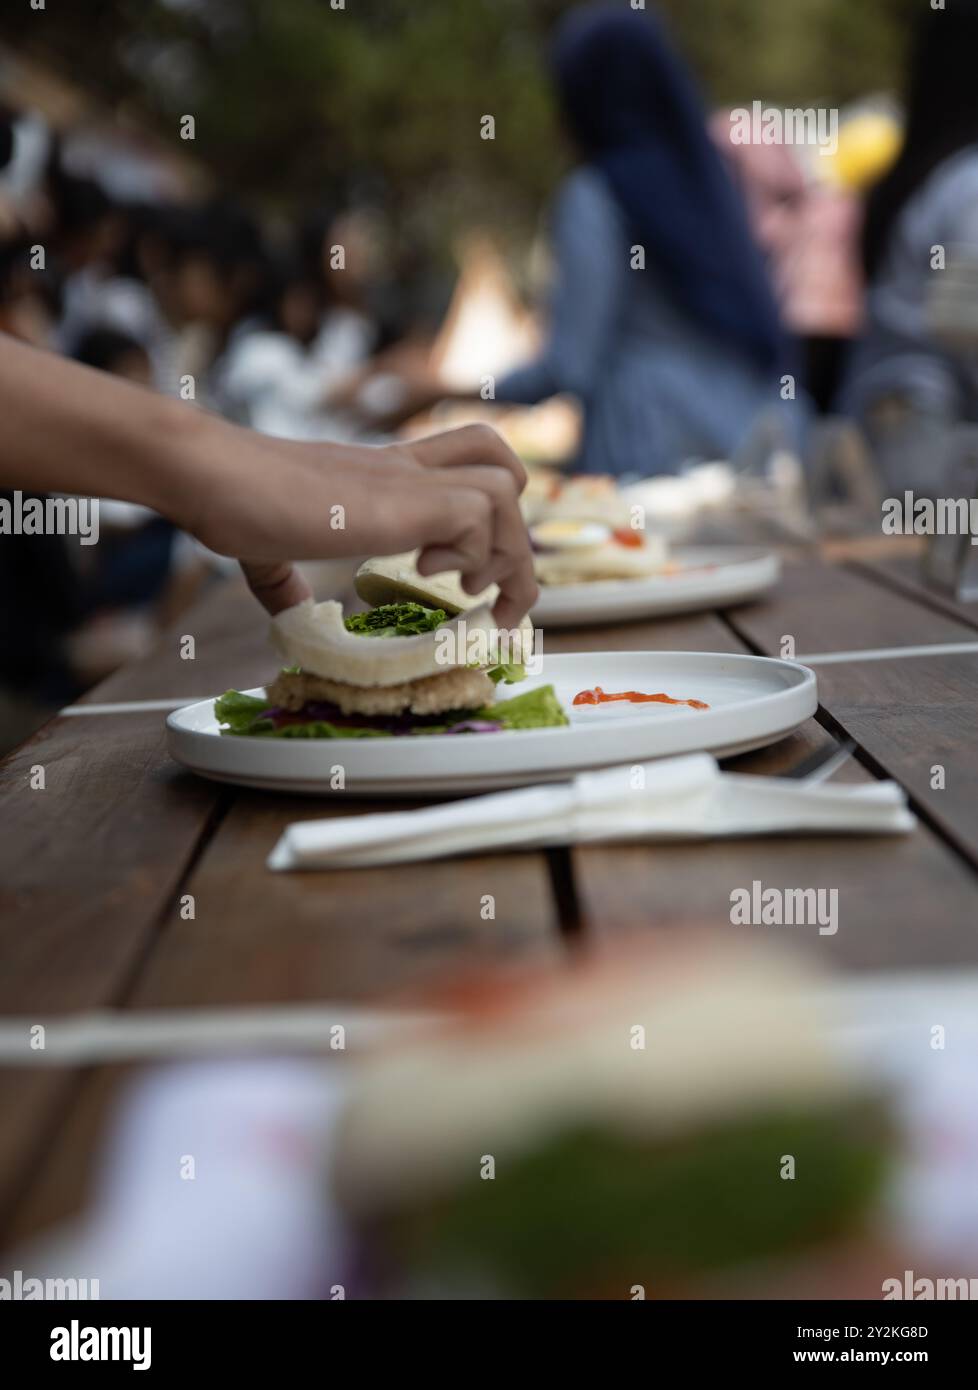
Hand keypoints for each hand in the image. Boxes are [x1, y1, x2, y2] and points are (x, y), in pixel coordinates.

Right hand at [185, 421, 535, 627]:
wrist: (211, 473)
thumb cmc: (231, 501)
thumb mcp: (271, 548)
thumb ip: (286, 579)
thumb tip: (288, 610)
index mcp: (384, 476)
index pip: (468, 459)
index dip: (490, 510)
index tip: (471, 576)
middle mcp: (406, 470)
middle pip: (504, 468)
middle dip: (513, 543)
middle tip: (486, 598)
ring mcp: (407, 481)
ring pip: (506, 488)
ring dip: (501, 551)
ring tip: (462, 589)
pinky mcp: (402, 499)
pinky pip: (477, 514)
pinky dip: (469, 552)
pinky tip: (426, 572)